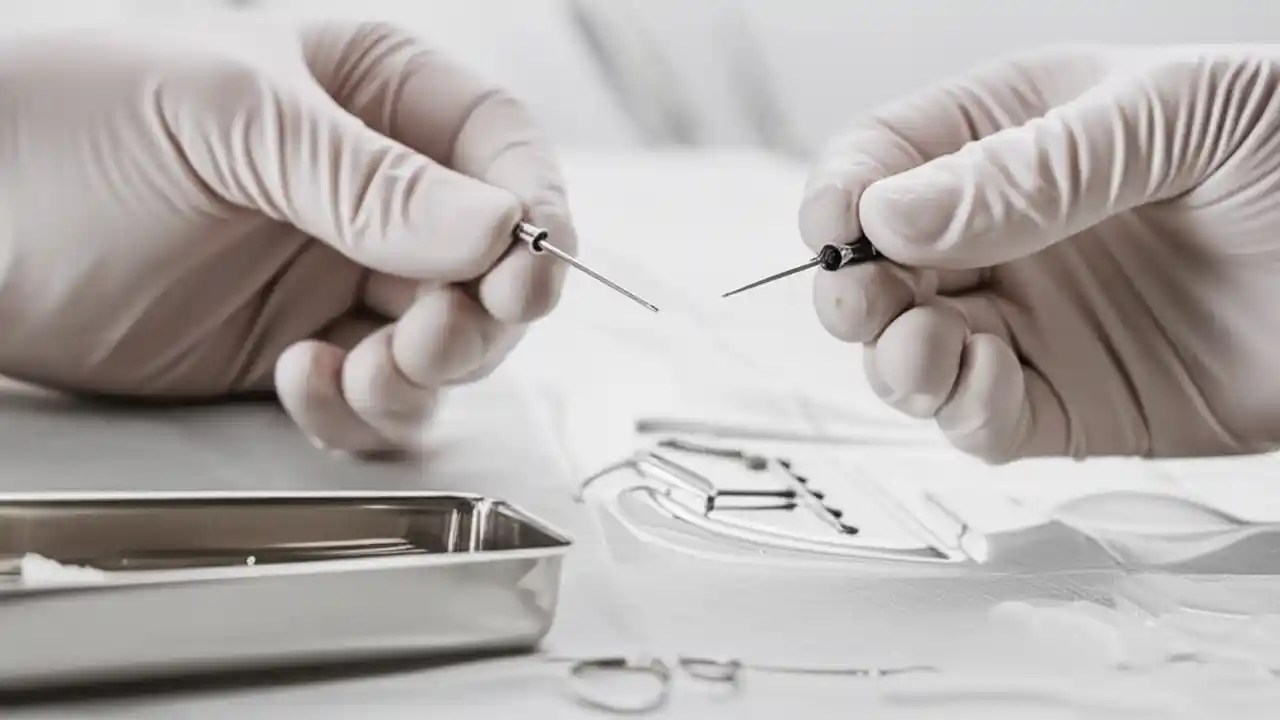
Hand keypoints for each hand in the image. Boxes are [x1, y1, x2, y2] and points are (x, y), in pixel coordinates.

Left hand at [0, 20, 573, 452]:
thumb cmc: (70, 122)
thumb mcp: (230, 120)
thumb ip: (368, 179)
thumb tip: (496, 228)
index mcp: (373, 95)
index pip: (500, 149)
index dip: (534, 212)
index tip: (529, 271)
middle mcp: (373, 188)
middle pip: (491, 264)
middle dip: (478, 314)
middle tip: (434, 337)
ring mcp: (337, 272)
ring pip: (445, 344)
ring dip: (422, 374)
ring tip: (359, 370)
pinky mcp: (301, 348)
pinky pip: (376, 396)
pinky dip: (360, 408)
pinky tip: (301, 378)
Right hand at [800, 46, 1279, 461]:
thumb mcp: (1171, 119)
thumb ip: (1030, 169)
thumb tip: (897, 211)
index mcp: (1015, 133)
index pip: (884, 158)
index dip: (844, 193)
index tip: (840, 225)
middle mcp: (1008, 231)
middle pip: (878, 266)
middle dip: (853, 289)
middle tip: (868, 300)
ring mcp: (1033, 318)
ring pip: (912, 352)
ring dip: (895, 361)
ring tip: (924, 349)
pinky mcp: (1066, 401)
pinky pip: (980, 418)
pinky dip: (960, 413)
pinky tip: (982, 387)